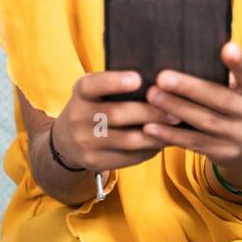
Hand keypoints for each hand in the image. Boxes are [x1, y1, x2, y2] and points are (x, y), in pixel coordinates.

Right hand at [52, 70, 183, 172]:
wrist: (65, 141)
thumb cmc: (93, 107)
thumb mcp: (94, 91)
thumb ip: (116, 85)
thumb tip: (159, 82)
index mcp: (80, 93)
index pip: (93, 85)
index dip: (114, 81)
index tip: (138, 78)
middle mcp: (78, 117)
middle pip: (117, 114)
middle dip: (149, 112)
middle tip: (175, 110)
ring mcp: (85, 143)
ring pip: (127, 140)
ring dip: (155, 134)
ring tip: (176, 126)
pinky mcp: (95, 162)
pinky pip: (129, 157)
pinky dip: (150, 149)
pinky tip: (163, 140)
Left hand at [138, 41, 241, 178]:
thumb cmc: (239, 105)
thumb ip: (227, 72)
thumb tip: (194, 46)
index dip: (240, 62)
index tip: (227, 48)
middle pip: (221, 100)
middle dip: (190, 88)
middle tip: (162, 78)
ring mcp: (241, 138)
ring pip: (204, 122)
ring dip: (175, 108)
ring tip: (152, 96)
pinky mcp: (225, 154)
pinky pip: (194, 143)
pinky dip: (170, 135)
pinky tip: (150, 126)